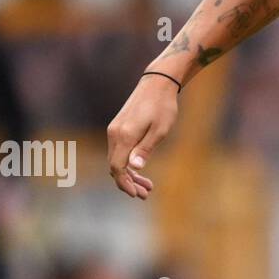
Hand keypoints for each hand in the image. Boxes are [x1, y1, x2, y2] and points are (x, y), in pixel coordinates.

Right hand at [106, 76, 179, 198]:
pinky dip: (128, 163)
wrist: (157, 83)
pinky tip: (140, 170)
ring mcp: (115, 130)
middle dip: (128, 183)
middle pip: (115, 166)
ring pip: (117, 160)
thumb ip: (146, 149)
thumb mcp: (160, 130)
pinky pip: (119, 151)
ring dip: (130, 175)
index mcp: (124, 136)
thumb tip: (134, 167)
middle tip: (146, 194)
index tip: (137, 194)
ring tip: (147, 187)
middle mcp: (115, 133)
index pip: (117, 167)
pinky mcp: (119, 128)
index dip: (125, 183)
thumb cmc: (163, 106)